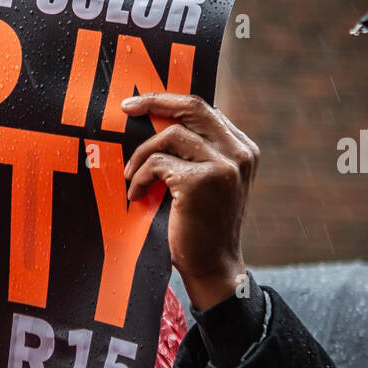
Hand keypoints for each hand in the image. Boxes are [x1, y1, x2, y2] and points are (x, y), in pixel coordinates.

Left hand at [120, 93, 257, 310]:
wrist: (213, 267)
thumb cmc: (202, 227)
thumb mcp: (209, 183)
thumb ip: (197, 153)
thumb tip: (158, 123)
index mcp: (242, 148)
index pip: (204, 109)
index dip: (170, 101)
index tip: (140, 103)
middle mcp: (238, 152)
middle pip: (192, 107)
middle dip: (154, 101)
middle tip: (126, 107)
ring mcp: (223, 165)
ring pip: (170, 135)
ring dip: (142, 156)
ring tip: (131, 177)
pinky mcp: (201, 181)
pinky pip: (158, 164)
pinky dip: (140, 178)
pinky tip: (137, 196)